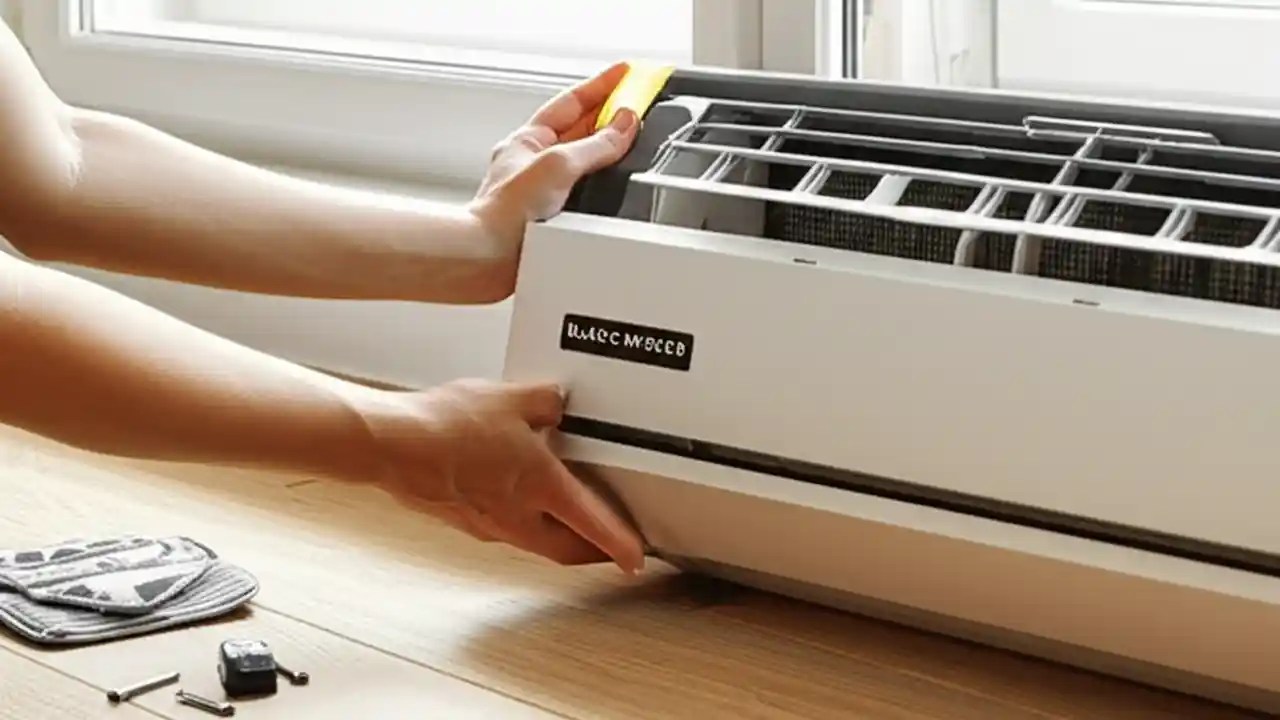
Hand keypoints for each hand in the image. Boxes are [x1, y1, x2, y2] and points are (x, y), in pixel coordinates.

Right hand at [350, 379, 645, 573]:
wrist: (393, 445)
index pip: (595, 525)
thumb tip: (558, 401)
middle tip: (607, 546)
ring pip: (535, 540)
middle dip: (591, 551)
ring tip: (565, 519)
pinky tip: (513, 495)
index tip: (636, 558)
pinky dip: (521, 520)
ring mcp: (487, 523)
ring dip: (556, 536)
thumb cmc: (447, 427)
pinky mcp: (462, 518)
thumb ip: (546, 399)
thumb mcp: (513, 397)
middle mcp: (517, 515)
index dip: (622, 543)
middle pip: (566, 548)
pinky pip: (504, 528)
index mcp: (542, 486)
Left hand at [468, 62, 640, 259]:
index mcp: (528, 140)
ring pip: (582, 162)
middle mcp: (533, 163)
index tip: (626, 74)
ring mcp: (541, 191)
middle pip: (579, 130)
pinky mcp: (550, 219)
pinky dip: (601, 185)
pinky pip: (583, 192)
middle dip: (608, 115)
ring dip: (606, 151)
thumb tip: (625, 124)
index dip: (601, 86)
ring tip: (632, 140)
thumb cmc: (505, 211)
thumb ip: (595, 145)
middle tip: (639, 104)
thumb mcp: (559, 165)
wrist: (487, 257)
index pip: (571, 102)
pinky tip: (613, 189)